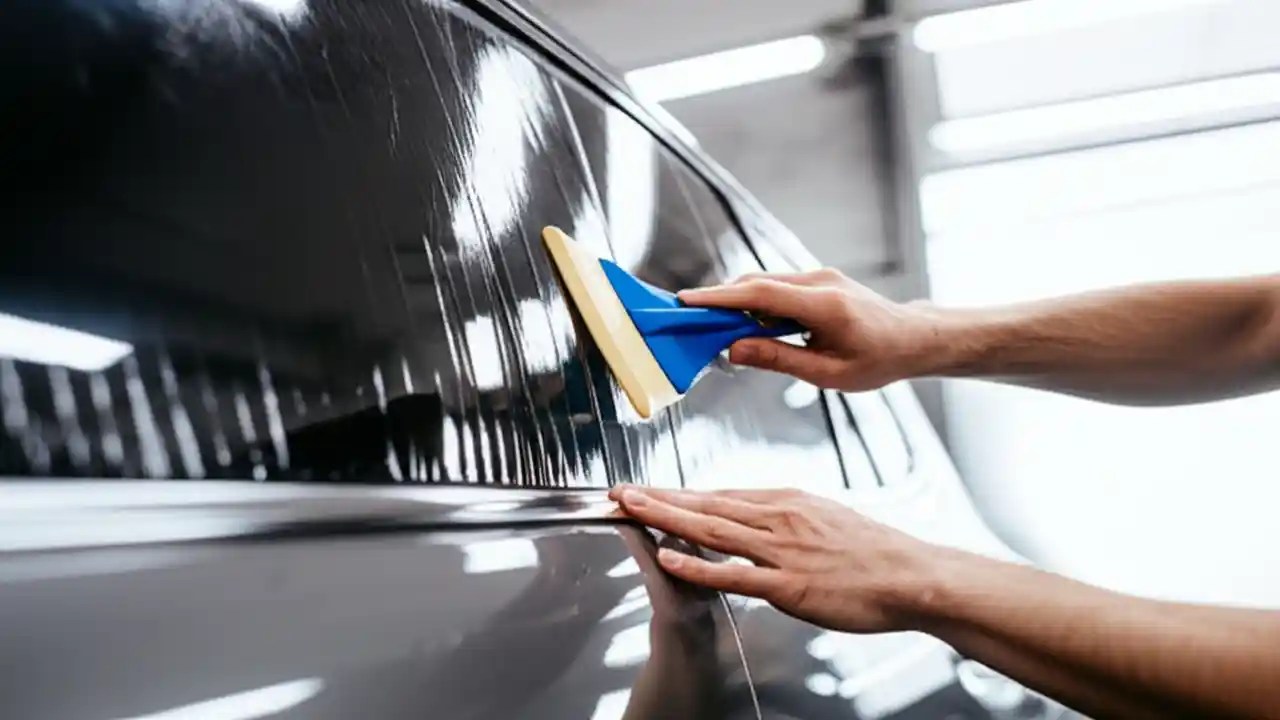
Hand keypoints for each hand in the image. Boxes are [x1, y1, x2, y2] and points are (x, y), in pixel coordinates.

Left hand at [607, 484, 945, 633]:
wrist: (911, 575)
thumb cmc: (873, 551)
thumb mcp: (825, 516)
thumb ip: (786, 516)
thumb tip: (756, 513)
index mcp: (786, 501)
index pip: (719, 494)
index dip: (677, 493)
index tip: (646, 490)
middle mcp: (778, 518)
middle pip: (705, 504)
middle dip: (657, 497)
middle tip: (619, 491)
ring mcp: (781, 551)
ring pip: (711, 529)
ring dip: (665, 517)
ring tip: (629, 509)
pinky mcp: (789, 584)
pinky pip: (734, 573)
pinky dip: (696, 564)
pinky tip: (668, 557)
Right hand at [678, 268, 945, 390]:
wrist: (912, 338)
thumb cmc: (877, 360)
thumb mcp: (828, 374)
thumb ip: (778, 359)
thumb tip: (732, 350)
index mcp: (824, 306)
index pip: (761, 294)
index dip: (720, 297)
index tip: (687, 300)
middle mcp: (820, 282)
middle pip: (757, 284)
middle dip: (720, 300)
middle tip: (688, 319)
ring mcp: (819, 277)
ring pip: (765, 283)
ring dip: (738, 303)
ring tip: (714, 328)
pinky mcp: (818, 280)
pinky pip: (778, 287)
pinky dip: (757, 303)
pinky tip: (747, 325)